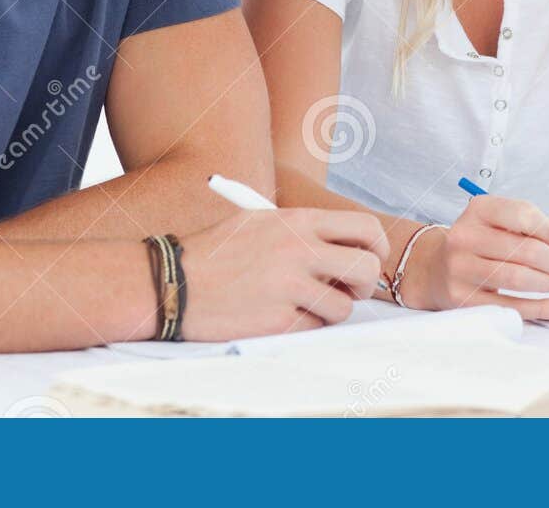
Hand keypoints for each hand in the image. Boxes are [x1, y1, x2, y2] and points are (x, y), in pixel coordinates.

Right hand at [178, 208, 388, 339]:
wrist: (172, 283)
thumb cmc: (216, 252)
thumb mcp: (258, 221)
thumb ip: (302, 229)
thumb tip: (345, 244)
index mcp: (297, 221)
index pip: (364, 228)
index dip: (376, 247)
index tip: (370, 258)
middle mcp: (298, 250)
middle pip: (367, 269)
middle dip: (366, 285)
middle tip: (350, 289)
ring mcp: (288, 286)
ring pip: (345, 307)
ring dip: (332, 310)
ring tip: (308, 303)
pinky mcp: (277, 320)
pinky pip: (315, 327)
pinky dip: (306, 325)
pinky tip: (282, 314)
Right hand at [402, 195, 548, 319]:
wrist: (438, 268)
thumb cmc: (489, 243)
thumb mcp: (517, 226)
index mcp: (479, 209)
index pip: (523, 214)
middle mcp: (464, 235)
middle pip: (523, 249)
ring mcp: (460, 268)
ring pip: (517, 277)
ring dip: (548, 282)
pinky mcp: (462, 298)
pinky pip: (511, 307)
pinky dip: (544, 308)